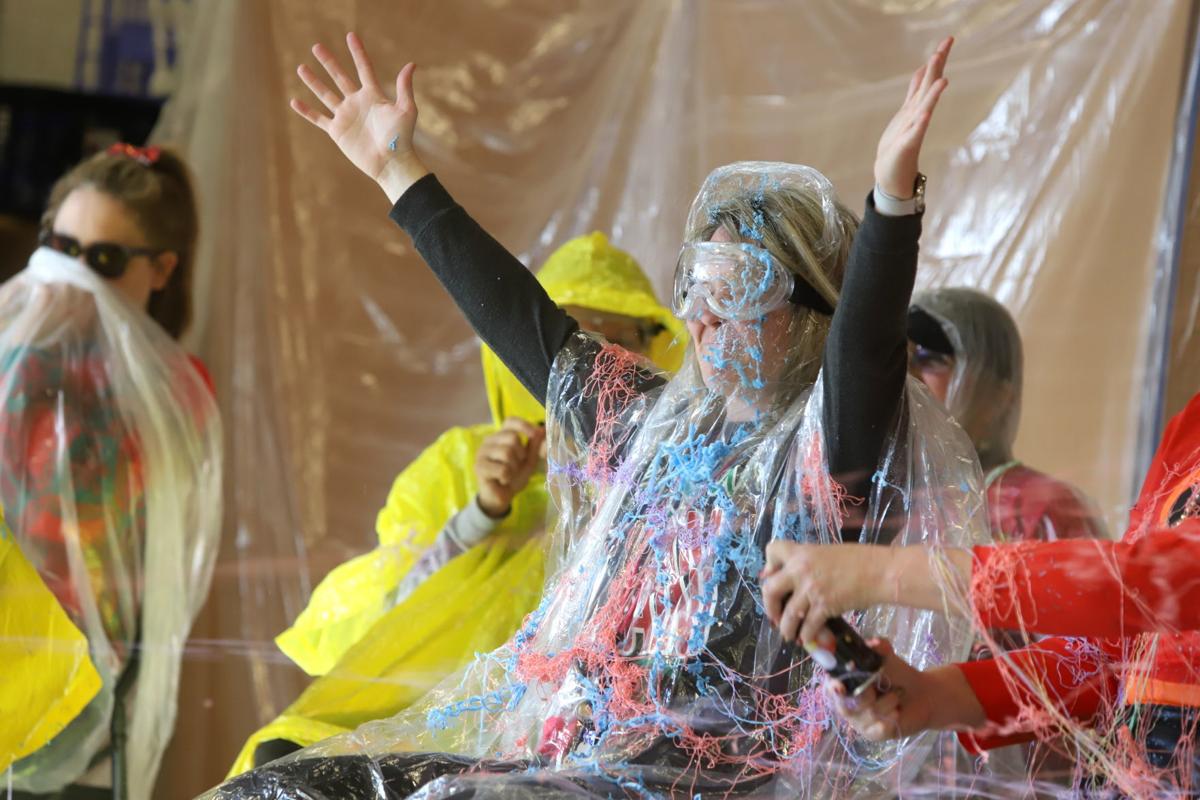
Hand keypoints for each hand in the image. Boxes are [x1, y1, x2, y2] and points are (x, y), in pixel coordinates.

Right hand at [290, 32, 427, 201]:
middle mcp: (357, 102)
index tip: (350, 36)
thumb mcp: (406, 110)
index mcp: (373, 95)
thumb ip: (404, 88)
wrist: (391, 163)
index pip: (363, 68)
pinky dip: (306, 111)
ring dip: (313, 82)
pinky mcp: (337, 131)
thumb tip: (411, 65)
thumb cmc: (402, 138)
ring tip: (301, 68)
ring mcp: (346, 116)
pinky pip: (318, 118)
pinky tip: (294, 101)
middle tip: (316, 46)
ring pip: (325, 94)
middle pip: (340, 77)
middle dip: (329, 62)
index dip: (357, 52)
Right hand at [474, 418, 545, 518]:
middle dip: (521, 454)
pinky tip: (502, 480)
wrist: (501, 497)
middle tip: (516, 465)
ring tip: (509, 474)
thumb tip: (543, 430)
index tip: (534, 434)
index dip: (523, 425)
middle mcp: (489, 441)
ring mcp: (482, 453)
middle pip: (512, 438)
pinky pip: (502, 469)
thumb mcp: (529, 461)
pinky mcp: (479, 467)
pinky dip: (507, 477)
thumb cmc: (514, 476)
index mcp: (501, 436)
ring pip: (507, 453)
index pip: (510, 421)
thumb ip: (535, 446)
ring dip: (514, 467)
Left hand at [761, 541, 887, 644]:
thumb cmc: (858, 560)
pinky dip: (806, 635)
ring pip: (787, 615)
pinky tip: (807, 638)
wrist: (879, 571)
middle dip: (769, 606)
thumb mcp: (826, 553)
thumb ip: (808, 564)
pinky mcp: (824, 606)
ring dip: (786, 628)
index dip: (769, 565)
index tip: (772, 576)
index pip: (772, 550)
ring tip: (789, 634)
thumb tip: (794, 580)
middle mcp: (800, 570)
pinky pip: (807, 626)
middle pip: (770, 590)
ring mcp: (811, 589)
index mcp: (801, 552)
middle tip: (774, 616)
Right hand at [824, 639, 982, 740]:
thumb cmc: (897, 674)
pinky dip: (892, 716)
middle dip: (864, 695)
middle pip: (845, 706)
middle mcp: (846, 704)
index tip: (838, 685)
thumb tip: (873, 642)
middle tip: (877, 687)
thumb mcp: (888, 658)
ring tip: (896, 695)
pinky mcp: (873, 734)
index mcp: (844, 684)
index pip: (829, 688)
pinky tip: (897, 711)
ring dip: (887, 702)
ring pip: (867, 715)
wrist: (921, 694)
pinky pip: (879, 728)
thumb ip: (879, 647)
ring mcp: (858, 721)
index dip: (831, 688)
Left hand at [874, 36, 952, 199]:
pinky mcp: (907, 146)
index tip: (948, 39)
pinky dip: (920, 124)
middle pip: (929, 87)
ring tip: (943, 81)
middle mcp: (917, 115)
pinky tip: (925, 114)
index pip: (928, 78)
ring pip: (925, 108)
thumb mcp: (906, 110)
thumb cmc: (899, 142)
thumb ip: (916, 90)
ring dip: (933, 95)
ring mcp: (913, 130)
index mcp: (916, 106)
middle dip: (936, 68)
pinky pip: (915, 133)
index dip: (937, 60)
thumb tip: (924, 69)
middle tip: (945, 47)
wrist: (891, 174)